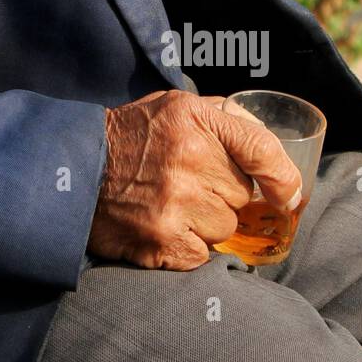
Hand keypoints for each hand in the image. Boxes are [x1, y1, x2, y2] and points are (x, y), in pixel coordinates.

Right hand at [88, 89, 301, 270]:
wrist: (71, 172)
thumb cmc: (131, 138)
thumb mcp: (174, 107)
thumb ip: (222, 120)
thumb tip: (272, 155)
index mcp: (194, 119)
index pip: (260, 148)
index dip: (284, 177)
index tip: (290, 195)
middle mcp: (188, 158)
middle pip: (242, 196)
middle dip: (222, 194)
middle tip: (187, 185)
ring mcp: (175, 202)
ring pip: (225, 227)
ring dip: (206, 223)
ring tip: (172, 206)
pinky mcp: (162, 239)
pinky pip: (203, 254)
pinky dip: (189, 247)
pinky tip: (164, 229)